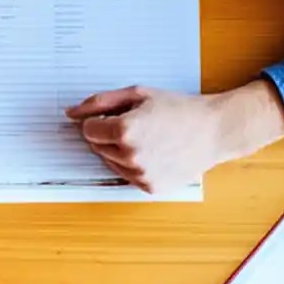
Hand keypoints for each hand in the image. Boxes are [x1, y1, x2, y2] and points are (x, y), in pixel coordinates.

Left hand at [66, 80, 283, 193]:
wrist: (214, 131)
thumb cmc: (177, 108)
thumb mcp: (138, 95)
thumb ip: (99, 102)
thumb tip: (70, 113)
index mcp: (125, 131)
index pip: (88, 130)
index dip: (101, 120)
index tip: (120, 115)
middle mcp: (130, 157)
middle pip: (97, 147)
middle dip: (110, 135)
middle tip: (139, 125)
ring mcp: (140, 176)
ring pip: (110, 163)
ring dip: (121, 151)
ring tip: (149, 139)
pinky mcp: (150, 188)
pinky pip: (127, 176)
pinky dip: (135, 165)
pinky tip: (156, 153)